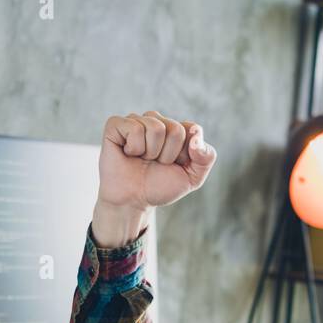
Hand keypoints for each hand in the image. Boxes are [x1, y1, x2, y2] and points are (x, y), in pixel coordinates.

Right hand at [92, 111, 216, 246]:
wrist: (133, 202)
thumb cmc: (159, 187)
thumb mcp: (192, 177)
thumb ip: (206, 157)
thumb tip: (196, 133)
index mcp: (174, 129)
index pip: (191, 129)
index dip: (184, 154)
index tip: (174, 165)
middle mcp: (156, 121)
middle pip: (175, 129)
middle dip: (168, 155)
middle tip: (154, 164)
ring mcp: (135, 121)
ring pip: (156, 128)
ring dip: (151, 153)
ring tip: (141, 160)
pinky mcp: (116, 125)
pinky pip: (135, 128)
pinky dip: (134, 147)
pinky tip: (128, 154)